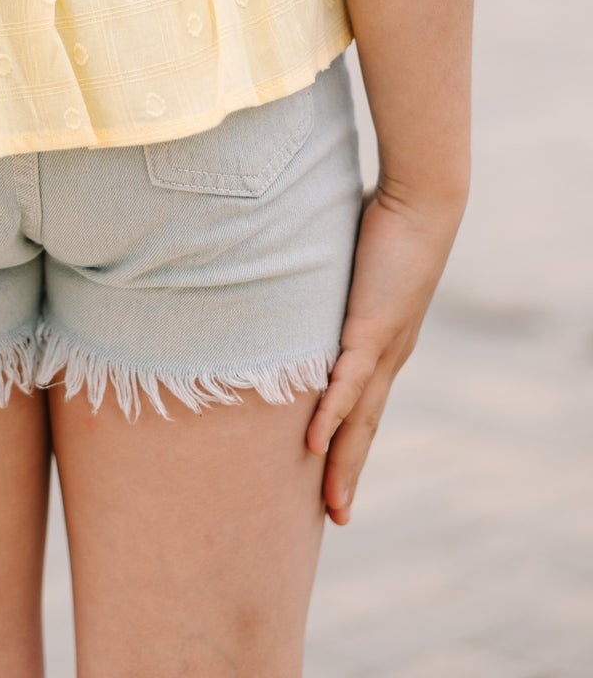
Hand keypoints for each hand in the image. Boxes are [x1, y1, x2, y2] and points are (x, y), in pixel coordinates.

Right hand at [306, 183, 464, 525]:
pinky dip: (330, 415)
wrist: (423, 203)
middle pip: (366, 427)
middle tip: (337, 516)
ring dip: (343, 463)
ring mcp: (381, 346)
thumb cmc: (388, 222)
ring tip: (332, 505)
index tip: (336, 477)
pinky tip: (315, 444)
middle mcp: (389, 356)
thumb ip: (329, 281)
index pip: (365, 406)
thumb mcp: (352, 264)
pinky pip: (346, 381)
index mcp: (386, 344)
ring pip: (359, 418)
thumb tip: (297, 276)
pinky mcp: (371, 328)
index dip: (350, 444)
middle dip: (350, 473)